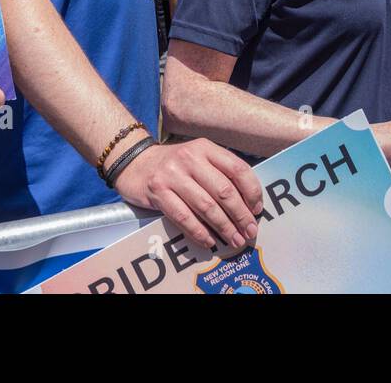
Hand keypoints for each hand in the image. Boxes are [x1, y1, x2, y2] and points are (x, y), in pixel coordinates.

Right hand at [113, 137, 262, 251]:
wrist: (133, 161)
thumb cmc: (174, 164)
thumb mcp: (197, 158)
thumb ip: (219, 173)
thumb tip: (248, 203)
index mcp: (205, 148)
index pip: (237, 168)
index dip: (252, 191)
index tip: (257, 210)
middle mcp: (190, 158)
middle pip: (224, 191)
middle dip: (241, 215)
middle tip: (250, 232)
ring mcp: (172, 175)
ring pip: (206, 206)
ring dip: (224, 227)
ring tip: (234, 240)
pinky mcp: (158, 192)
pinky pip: (183, 217)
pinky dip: (199, 232)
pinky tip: (209, 242)